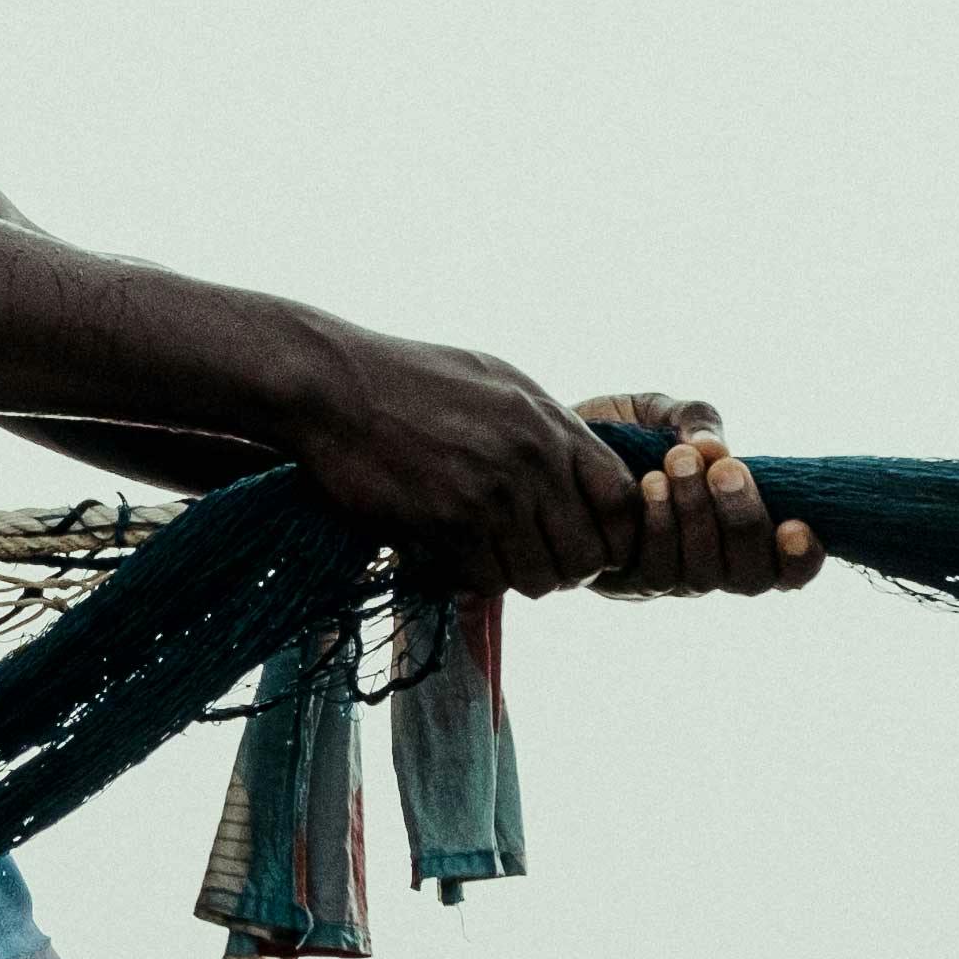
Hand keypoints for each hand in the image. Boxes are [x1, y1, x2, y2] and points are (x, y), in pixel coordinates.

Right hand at [289, 330, 645, 595]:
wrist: (335, 386)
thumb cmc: (411, 378)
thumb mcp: (497, 380)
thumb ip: (546, 423)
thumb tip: (582, 468)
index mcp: (550, 423)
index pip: (623, 502)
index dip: (614, 534)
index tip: (586, 539)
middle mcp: (532, 461)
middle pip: (589, 554)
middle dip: (567, 568)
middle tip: (535, 559)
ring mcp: (492, 494)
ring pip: (539, 577)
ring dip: (517, 577)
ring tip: (489, 556)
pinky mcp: (447, 524)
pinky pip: (485, 581)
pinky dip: (472, 578)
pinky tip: (451, 552)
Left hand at [575, 395, 820, 597]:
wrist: (542, 440)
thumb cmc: (617, 432)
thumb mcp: (661, 413)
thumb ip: (696, 419)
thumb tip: (716, 446)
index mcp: (731, 534)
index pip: (781, 569)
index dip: (800, 560)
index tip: (798, 524)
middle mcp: (702, 566)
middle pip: (746, 578)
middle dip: (742, 522)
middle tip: (726, 471)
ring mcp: (658, 579)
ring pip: (697, 576)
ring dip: (696, 519)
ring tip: (680, 463)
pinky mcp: (614, 576)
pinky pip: (647, 567)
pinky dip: (655, 525)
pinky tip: (647, 482)